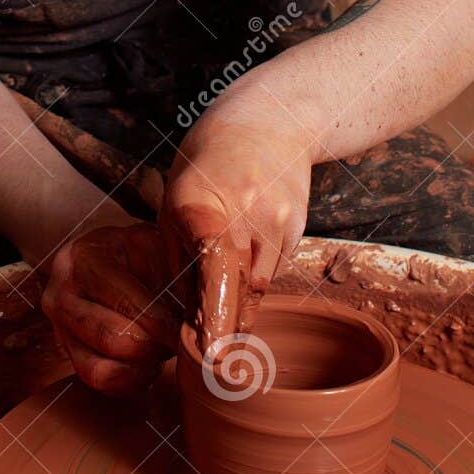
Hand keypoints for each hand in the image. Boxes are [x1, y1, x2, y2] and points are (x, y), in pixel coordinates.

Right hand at [41, 222, 182, 394]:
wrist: (109, 256)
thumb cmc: (139, 252)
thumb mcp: (156, 246)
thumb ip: (175, 272)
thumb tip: (201, 310)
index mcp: (83, 257)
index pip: (125, 301)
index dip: (164, 321)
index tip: (193, 331)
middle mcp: (60, 293)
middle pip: (111, 338)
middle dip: (155, 346)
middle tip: (183, 344)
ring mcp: (58, 326)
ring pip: (99, 367)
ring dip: (142, 364)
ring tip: (165, 349)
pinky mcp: (66, 351)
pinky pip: (97, 380)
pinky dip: (129, 379)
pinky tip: (150, 363)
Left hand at [159, 105, 315, 349]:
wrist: (268, 120)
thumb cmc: (207, 167)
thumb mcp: (175, 203)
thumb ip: (177, 261)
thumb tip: (184, 324)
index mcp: (198, 201)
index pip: (210, 261)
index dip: (213, 307)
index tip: (210, 349)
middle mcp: (242, 208)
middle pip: (238, 285)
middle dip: (225, 321)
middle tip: (213, 352)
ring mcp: (276, 216)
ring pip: (259, 284)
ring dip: (241, 299)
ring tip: (223, 288)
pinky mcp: (298, 224)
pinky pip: (275, 270)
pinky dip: (258, 274)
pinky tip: (249, 251)